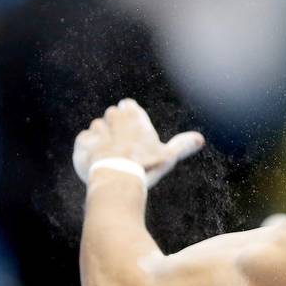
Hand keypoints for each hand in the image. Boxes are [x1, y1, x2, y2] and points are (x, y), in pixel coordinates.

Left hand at [73, 99, 203, 187]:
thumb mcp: (168, 156)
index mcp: (136, 119)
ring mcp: (99, 132)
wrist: (119, 180)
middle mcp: (116, 121)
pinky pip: (84, 139)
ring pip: (97, 125)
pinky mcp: (84, 144)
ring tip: (109, 151)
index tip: (132, 124)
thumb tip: (201, 139)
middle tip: (121, 139)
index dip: (130, 114)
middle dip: (115, 123)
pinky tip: (95, 156)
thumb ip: (182, 145)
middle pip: (112, 113)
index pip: (129, 106)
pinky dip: (88, 146)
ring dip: (101, 135)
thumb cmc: (146, 166)